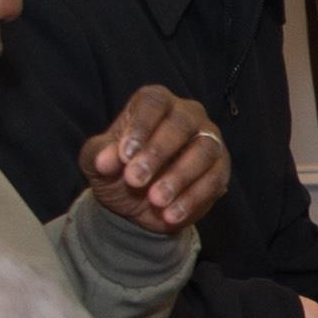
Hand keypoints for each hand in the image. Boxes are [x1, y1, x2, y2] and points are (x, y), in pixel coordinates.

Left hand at [77, 87, 227, 234]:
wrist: (137, 204)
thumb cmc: (118, 170)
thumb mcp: (97, 163)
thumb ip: (99, 155)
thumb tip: (106, 159)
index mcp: (155, 103)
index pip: (153, 103)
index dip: (140, 128)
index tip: (124, 156)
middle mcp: (187, 114)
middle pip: (181, 124)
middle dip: (157, 153)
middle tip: (135, 180)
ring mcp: (209, 139)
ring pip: (204, 150)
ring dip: (179, 177)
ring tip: (155, 200)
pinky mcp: (220, 168)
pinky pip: (214, 179)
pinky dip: (193, 198)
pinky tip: (171, 214)